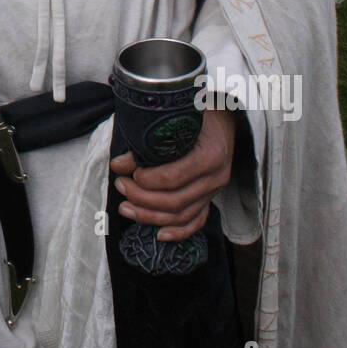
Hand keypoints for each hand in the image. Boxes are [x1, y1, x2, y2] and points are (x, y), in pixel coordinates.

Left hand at [109, 107, 235, 241]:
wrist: (227, 117)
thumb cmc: (197, 113)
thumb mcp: (176, 118)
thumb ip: (149, 140)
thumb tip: (119, 164)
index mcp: (210, 155)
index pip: (173, 178)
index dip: (145, 180)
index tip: (125, 172)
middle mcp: (216, 177)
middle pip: (175, 201)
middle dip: (142, 198)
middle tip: (120, 186)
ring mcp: (215, 191)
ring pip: (182, 216)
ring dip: (151, 217)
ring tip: (126, 208)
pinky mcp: (212, 198)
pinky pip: (197, 222)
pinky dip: (178, 232)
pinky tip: (159, 234)